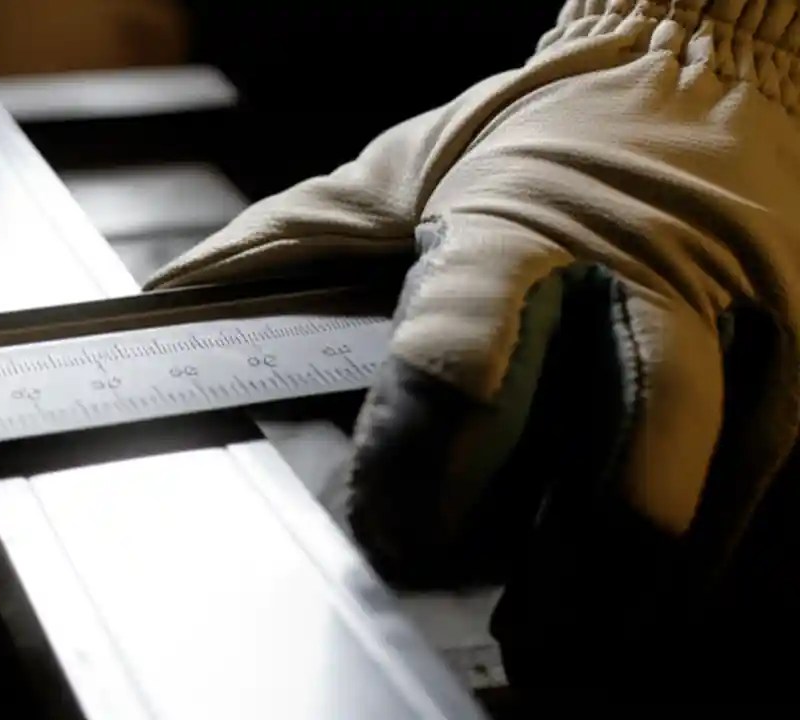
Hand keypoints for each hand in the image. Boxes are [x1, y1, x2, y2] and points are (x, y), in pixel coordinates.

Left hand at [146, 1, 799, 685]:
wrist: (702, 64)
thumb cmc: (543, 130)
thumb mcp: (406, 168)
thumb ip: (290, 236)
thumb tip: (173, 295)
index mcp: (519, 230)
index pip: (460, 356)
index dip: (417, 459)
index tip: (385, 527)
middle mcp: (641, 274)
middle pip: (623, 441)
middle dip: (571, 558)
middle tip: (522, 632)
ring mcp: (741, 309)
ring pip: (714, 471)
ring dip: (652, 576)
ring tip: (594, 636)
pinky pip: (777, 465)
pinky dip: (731, 539)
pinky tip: (677, 586)